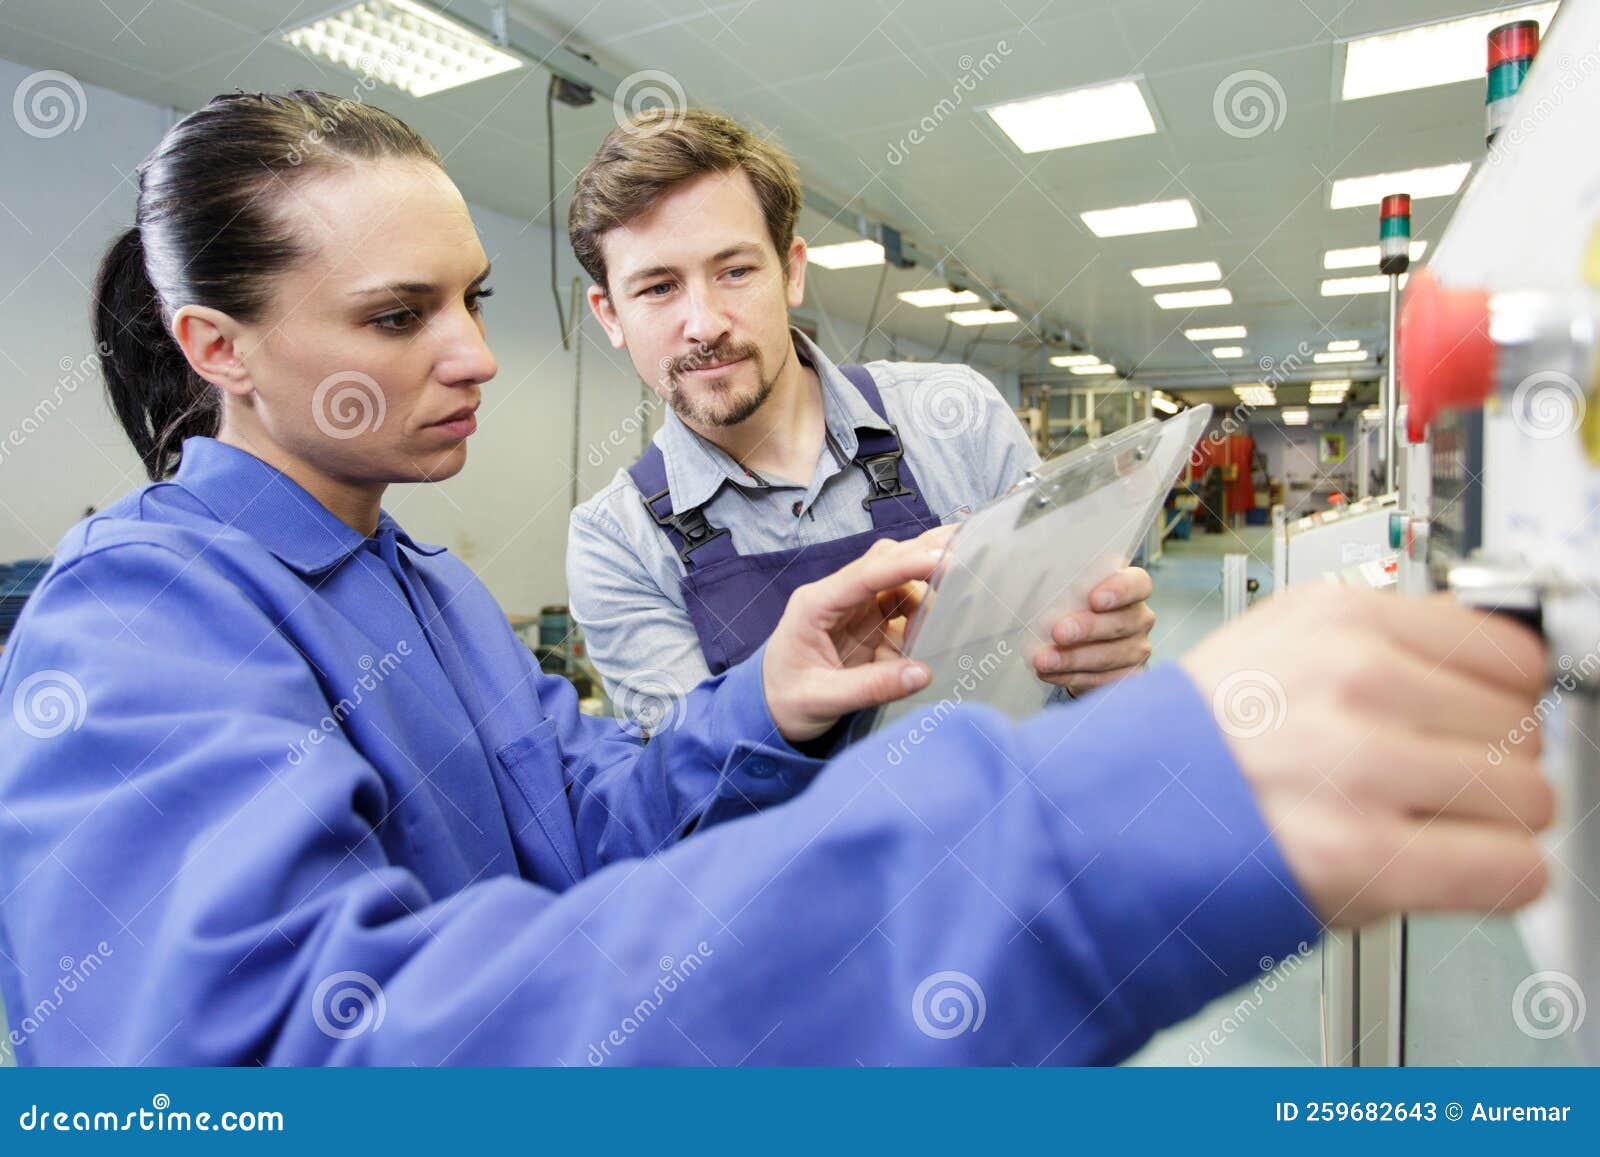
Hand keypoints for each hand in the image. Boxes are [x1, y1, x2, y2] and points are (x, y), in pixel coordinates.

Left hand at [763, 526, 955, 741]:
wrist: (768, 710)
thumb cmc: (785, 701)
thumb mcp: (822, 700)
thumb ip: (871, 687)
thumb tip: (923, 673)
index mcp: (815, 605)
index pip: (864, 574)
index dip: (905, 564)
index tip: (943, 559)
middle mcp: (836, 596)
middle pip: (885, 560)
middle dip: (924, 555)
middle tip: (968, 555)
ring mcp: (854, 607)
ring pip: (899, 577)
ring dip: (927, 588)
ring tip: (953, 606)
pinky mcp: (868, 622)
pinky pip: (902, 603)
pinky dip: (923, 611)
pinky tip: (933, 627)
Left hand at [1031, 566, 1154, 694]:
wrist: (1076, 644)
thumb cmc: (1071, 607)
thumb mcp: (1068, 590)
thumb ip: (1064, 585)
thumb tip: (1033, 582)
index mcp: (1132, 588)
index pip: (1138, 584)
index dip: (1119, 590)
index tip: (1093, 599)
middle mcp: (1139, 618)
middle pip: (1121, 623)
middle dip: (1088, 629)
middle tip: (1058, 633)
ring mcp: (1137, 649)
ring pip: (1109, 656)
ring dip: (1072, 658)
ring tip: (1043, 660)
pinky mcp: (1127, 676)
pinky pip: (1101, 680)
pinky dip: (1071, 677)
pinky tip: (1049, 673)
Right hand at [1179, 585, 1553, 928]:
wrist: (1110, 818)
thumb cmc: (1191, 747)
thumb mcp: (1274, 648)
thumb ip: (1378, 646)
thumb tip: (1492, 676)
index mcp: (1338, 620)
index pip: (1508, 653)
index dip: (1498, 699)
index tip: (1481, 722)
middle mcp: (1354, 679)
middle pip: (1522, 728)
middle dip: (1493, 764)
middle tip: (1436, 785)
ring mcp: (1359, 764)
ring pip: (1527, 799)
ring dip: (1494, 826)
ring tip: (1429, 829)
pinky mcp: (1363, 852)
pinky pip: (1511, 870)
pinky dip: (1499, 880)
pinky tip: (1455, 872)